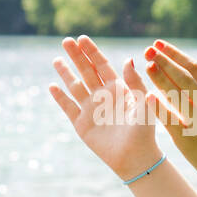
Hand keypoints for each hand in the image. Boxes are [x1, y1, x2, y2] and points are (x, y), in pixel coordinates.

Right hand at [49, 34, 164, 179]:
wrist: (135, 157)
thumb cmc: (144, 131)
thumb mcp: (143, 103)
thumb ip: (136, 82)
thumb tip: (129, 59)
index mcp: (118, 89)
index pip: (102, 66)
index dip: (92, 52)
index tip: (82, 39)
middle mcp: (103, 97)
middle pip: (86, 72)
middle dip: (76, 56)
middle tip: (66, 40)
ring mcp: (91, 110)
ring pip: (75, 86)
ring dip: (66, 73)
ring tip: (57, 59)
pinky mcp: (82, 124)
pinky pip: (68, 108)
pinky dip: (60, 98)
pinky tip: (52, 86)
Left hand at [142, 40, 196, 184]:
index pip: (193, 68)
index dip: (175, 54)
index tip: (158, 44)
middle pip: (183, 79)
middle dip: (164, 62)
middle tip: (147, 50)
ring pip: (176, 96)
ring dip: (160, 79)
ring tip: (146, 66)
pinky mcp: (187, 139)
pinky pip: (171, 120)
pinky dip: (160, 107)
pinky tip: (148, 95)